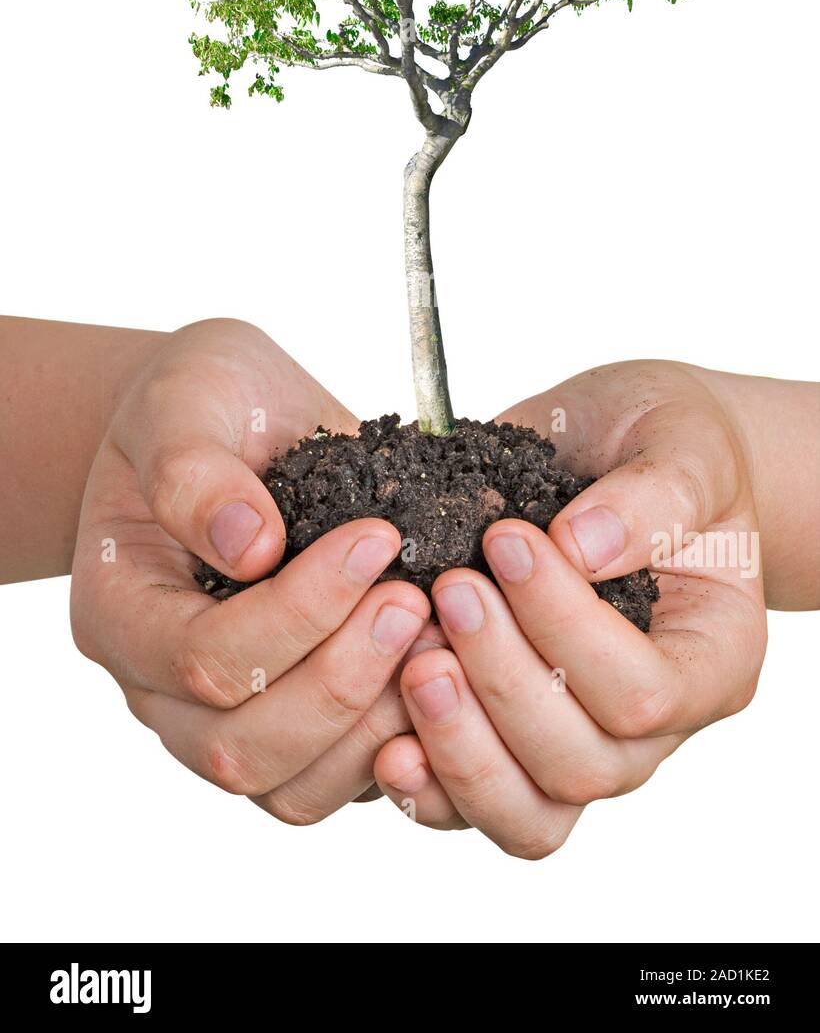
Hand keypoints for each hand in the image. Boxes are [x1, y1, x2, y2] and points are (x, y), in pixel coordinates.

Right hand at [71, 318, 429, 822]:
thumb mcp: (187, 398)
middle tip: (416, 601)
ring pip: (295, 788)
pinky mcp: (298, 729)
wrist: (233, 421)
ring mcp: (229, 719)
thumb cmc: (203, 403)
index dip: (296, 612)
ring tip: (440, 638)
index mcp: (121, 613)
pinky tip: (448, 671)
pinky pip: (343, 783)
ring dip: (378, 723)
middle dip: (343, 679)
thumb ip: (195, 469)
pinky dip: (403, 744)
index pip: (201, 658)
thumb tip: (251, 545)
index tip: (375, 539)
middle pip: (242, 746)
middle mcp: (162, 690)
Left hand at [373, 360, 766, 856]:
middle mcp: (652, 726)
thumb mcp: (680, 442)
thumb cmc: (659, 443)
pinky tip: (384, 742)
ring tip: (413, 663)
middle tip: (450, 592)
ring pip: (527, 813)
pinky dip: (424, 789)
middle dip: (502, 682)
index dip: (565, 627)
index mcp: (711, 658)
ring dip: (459, 745)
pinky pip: (469, 808)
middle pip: (579, 764)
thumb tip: (581, 546)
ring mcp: (577, 744)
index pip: (643, 693)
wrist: (612, 447)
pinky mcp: (506, 743)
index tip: (505, 540)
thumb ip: (653, 495)